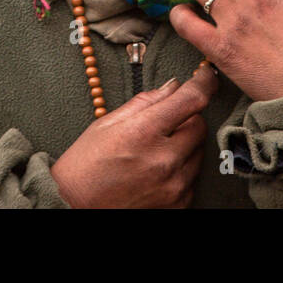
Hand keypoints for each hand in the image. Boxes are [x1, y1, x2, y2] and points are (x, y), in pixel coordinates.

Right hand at [50, 63, 217, 207]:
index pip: (190, 99)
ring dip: (185, 144)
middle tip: (165, 122)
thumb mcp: (108, 122)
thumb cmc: (85, 165)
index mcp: (143, 132)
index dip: (203, 82)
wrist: (75, 206)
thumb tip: (172, 87)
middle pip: (199, 125)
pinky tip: (157, 168)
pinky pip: (193, 176)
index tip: (206, 76)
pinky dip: (181, 167)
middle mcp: (163, 160)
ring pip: (199, 151)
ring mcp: (173, 185)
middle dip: (187, 118)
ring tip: (154, 150)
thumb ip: (145, 102)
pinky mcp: (178, 203)